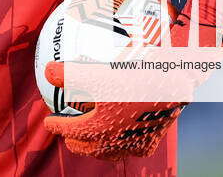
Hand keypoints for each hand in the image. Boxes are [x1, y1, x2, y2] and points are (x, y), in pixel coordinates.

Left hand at [43, 61, 185, 159]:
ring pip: (112, 151)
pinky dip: (123, 140)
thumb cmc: (133, 78)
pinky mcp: (153, 139)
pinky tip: (125, 130)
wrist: (174, 84)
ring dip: (99, 146)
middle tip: (69, 137)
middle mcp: (116, 143)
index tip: (48, 122)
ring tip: (95, 138)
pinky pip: (134, 144)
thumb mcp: (97, 73)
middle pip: (91, 148)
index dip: (57, 126)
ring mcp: (136, 144)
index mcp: (98, 131)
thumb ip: (69, 73)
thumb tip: (48, 72)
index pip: (71, 131)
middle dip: (78, 143)